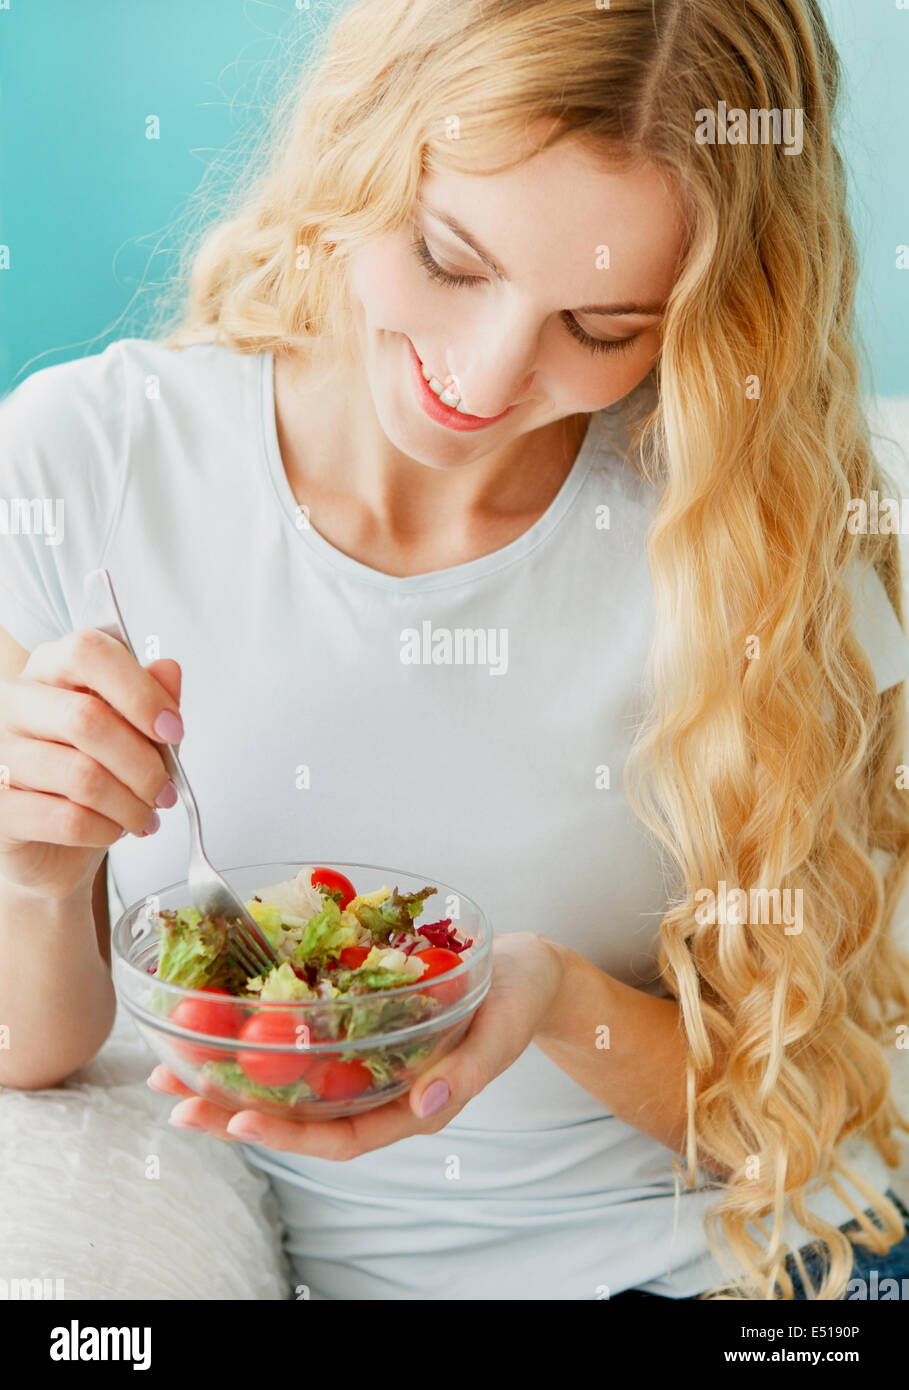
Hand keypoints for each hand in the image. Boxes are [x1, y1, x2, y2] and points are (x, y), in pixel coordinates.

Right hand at [0, 627, 183, 900]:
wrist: (49, 841)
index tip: (172, 729)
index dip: (139, 691)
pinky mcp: (0, 809)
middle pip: (86, 718)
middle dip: (142, 763)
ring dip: (130, 804)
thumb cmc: (89, 774)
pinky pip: (67, 820)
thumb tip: (168, 670)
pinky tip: (114, 829)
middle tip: (165, 790)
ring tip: (146, 816)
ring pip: (82, 775)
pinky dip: (106, 829)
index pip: (88, 653)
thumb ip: (150, 700)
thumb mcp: (130, 732)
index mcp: (49, 670)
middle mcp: (15, 704)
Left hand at [147, 932, 563, 1156]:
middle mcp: (380, 1089)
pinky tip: (224, 1019)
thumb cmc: (519, 999)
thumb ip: (463, 1076)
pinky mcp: (359, 1023)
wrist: (529, 969)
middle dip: (234, 1110)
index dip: (288, 1134)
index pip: (341, 1137)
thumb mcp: (501, 1034)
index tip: (236, 1118)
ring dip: (233, 1075)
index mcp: (413, 1104)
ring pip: (292, 1081)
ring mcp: (367, 1059)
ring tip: (173, 1064)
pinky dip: (263, 1032)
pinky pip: (306, 1038)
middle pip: (300, 1115)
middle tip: (174, 1095)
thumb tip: (423, 1108)